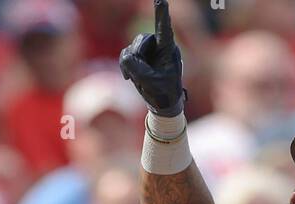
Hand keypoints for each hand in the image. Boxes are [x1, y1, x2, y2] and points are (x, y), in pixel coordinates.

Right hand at [119, 0, 184, 116]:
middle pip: (142, 40)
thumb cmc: (163, 94)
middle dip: (138, 56)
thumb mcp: (150, 83)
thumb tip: (126, 56)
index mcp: (169, 51)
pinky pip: (126, 54)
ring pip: (133, 47)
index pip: (164, 30)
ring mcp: (150, 50)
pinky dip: (125, 66)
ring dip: (133, 63)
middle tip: (141, 74)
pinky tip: (129, 77)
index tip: (161, 0)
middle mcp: (160, 46)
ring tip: (139, 79)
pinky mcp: (140, 55)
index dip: (161, 14)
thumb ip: (137, 68)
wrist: (162, 104)